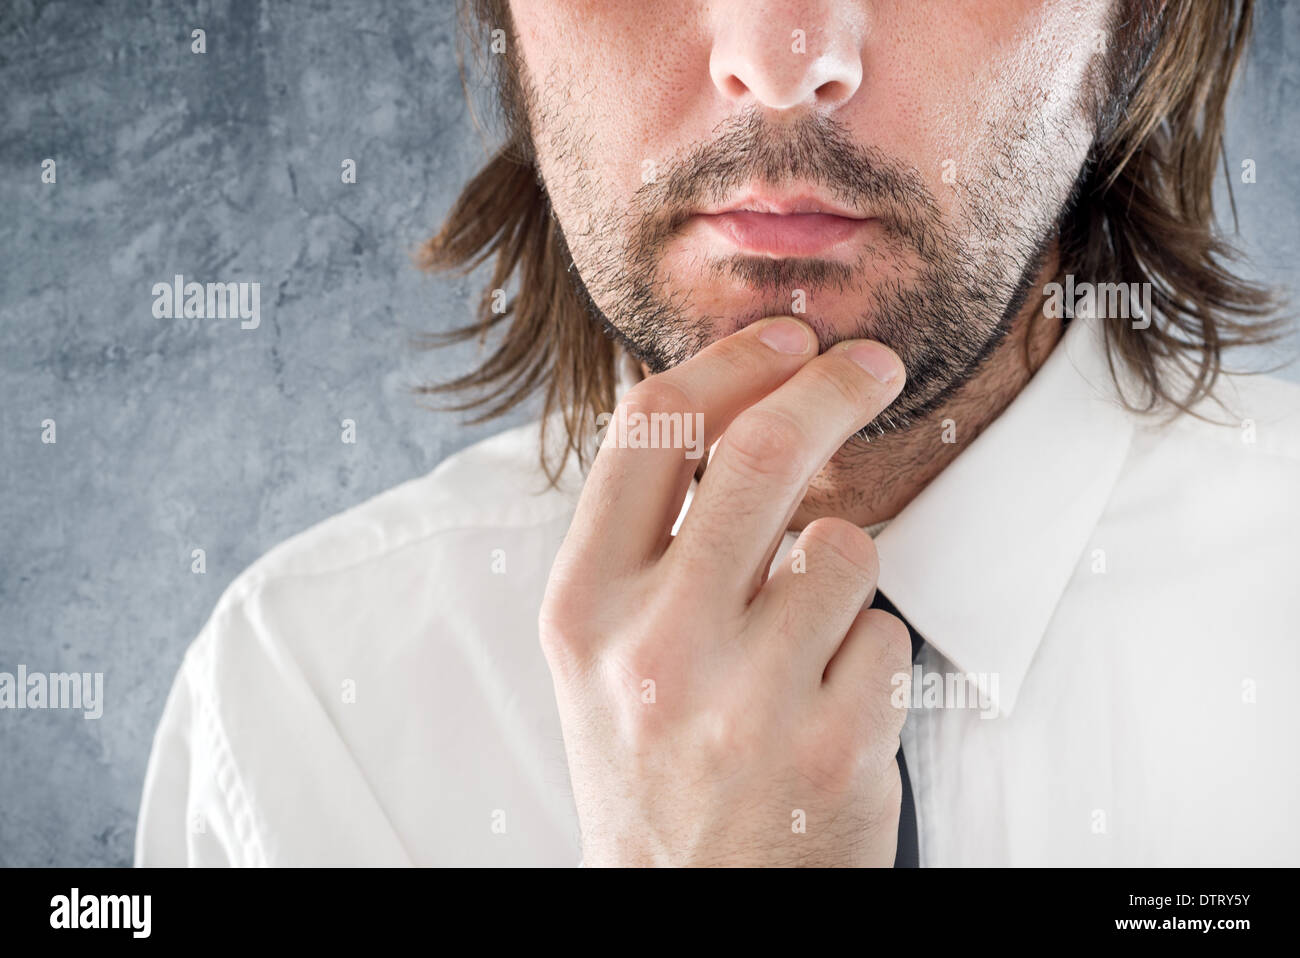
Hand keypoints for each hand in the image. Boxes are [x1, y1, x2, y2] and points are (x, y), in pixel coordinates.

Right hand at [540, 316, 911, 866]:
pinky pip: (887, 634)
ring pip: (846, 543)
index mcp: (583, 607)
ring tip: (807, 625)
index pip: (653, 428)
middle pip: (764, 452)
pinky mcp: (833, 747)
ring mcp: (745, 701)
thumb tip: (726, 398)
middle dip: (834, 385)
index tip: (786, 338)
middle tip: (871, 365)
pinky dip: (869, 649)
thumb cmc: (649, 765)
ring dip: (844, 560)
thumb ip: (647, 536)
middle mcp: (653, 648)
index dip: (733, 361)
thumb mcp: (603, 650)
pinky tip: (825, 700)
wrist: (684, 907)